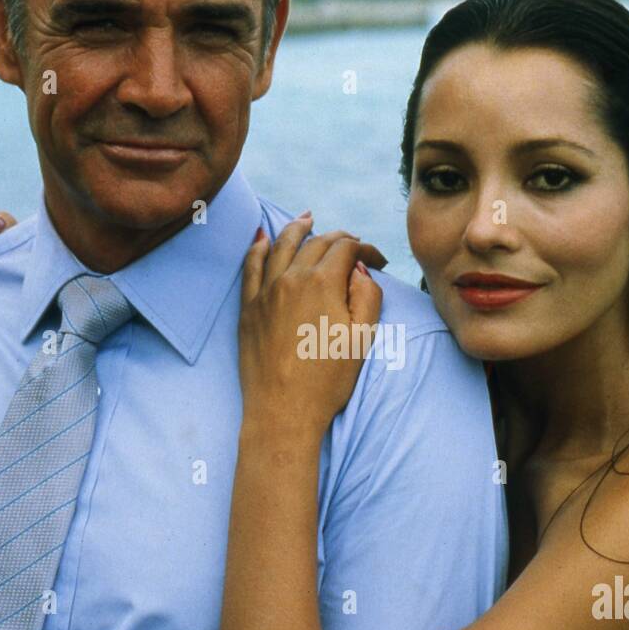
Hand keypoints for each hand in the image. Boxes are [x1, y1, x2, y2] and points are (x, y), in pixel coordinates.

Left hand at [239, 214, 385, 439]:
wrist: (283, 411)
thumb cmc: (327, 381)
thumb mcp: (362, 338)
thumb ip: (367, 295)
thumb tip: (359, 270)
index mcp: (323, 283)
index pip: (347, 248)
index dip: (367, 249)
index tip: (380, 261)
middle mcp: (291, 278)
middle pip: (316, 243)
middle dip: (339, 239)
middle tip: (352, 245)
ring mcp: (266, 292)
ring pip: (281, 246)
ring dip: (297, 229)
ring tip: (307, 218)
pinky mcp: (249, 308)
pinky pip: (251, 267)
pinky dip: (258, 248)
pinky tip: (263, 238)